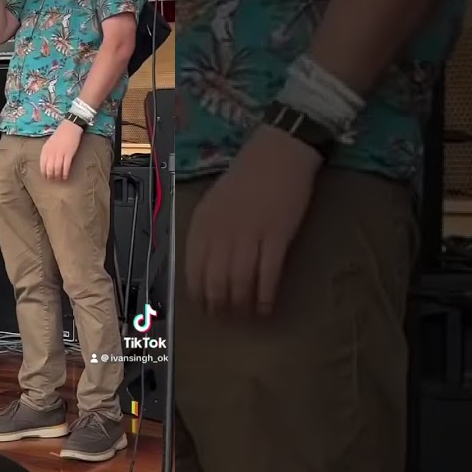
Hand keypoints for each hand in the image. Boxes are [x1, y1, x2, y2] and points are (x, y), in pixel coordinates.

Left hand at [39, 119, 82, 180]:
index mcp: (46, 150)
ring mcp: (60, 153)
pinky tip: (65, 176)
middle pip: (49, 168)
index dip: (44, 172)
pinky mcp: (69, 154)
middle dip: (50, 176)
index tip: (45, 177)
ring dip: (57, 176)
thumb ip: (47, 153)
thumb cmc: (59, 135)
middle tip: (52, 180)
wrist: (69, 128)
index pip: (42, 164)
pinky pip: (66, 166)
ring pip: (57, 168)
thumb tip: (46, 163)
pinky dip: (65, 173)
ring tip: (59, 179)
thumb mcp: (49, 143)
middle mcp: (52, 153)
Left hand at [185, 125, 322, 315]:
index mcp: (203, 224)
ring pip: (241, 281)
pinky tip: (265, 307)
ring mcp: (250, 234)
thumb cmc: (245, 179)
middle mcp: (222, 232)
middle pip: (216, 280)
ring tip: (245, 315)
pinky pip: (268, 274)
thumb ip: (208, 232)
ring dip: (241, 304)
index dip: (198, 293)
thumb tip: (205, 266)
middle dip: (219, 304)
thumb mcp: (214, 203)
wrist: (277, 154)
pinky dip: (265, 295)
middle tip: (225, 317)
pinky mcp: (277, 236)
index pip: (194, 268)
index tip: (204, 308)